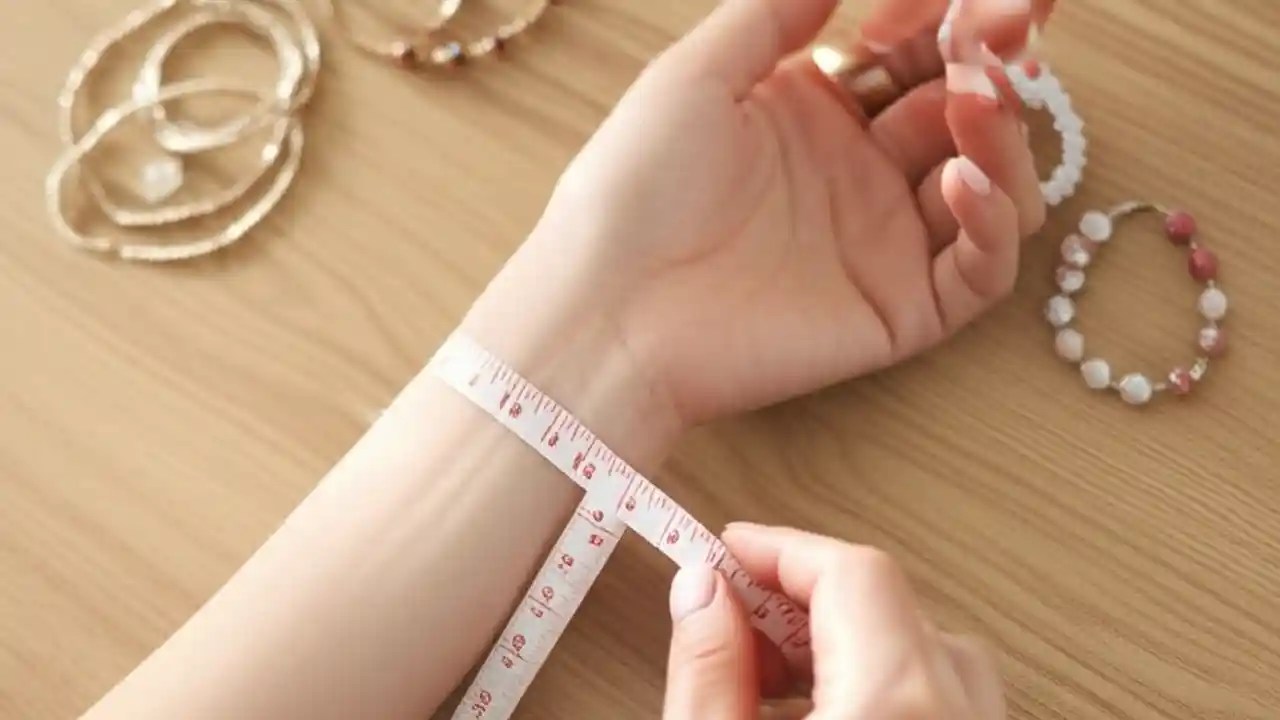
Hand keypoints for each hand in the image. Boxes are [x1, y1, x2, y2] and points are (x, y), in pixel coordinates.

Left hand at [464, 0, 1054, 460]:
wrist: (609, 308)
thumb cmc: (633, 188)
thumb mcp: (699, 73)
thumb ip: (777, 10)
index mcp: (815, 113)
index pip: (916, 52)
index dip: (953, 15)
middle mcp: (859, 173)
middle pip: (964, 109)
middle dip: (995, 60)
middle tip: (1003, 25)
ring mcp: (883, 243)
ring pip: (992, 183)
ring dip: (1004, 134)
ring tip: (976, 97)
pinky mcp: (898, 311)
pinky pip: (980, 269)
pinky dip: (994, 222)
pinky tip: (961, 180)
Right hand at [663, 524, 1003, 718]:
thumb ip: (708, 672)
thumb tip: (702, 594)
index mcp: (894, 703)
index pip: (852, 573)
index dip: (782, 550)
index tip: (731, 552)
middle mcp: (956, 715)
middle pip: (890, 604)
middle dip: (805, 599)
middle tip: (736, 617)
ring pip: (925, 652)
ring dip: (846, 643)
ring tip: (771, 678)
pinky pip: (944, 699)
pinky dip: (884, 686)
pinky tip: (820, 714)